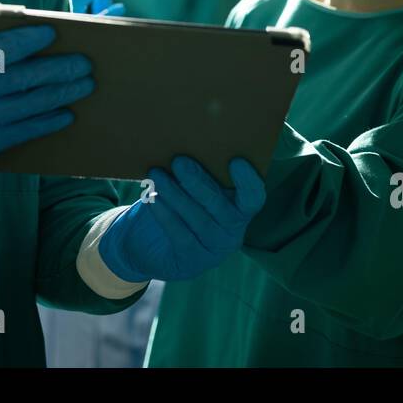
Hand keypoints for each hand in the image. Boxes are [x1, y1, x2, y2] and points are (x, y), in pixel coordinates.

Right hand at [0, 23, 92, 206]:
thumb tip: (13, 18)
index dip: (26, 40)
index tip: (52, 33)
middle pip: (18, 79)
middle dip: (56, 69)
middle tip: (84, 63)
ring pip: (26, 106)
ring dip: (60, 94)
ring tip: (85, 84)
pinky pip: (22, 132)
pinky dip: (47, 122)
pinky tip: (66, 113)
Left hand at [98, 157, 266, 281]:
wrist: (148, 244)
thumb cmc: (177, 203)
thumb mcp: (191, 187)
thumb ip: (199, 171)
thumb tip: (187, 142)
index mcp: (240, 209)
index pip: (253, 198)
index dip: (249, 181)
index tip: (236, 160)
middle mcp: (233, 231)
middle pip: (222, 207)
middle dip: (199, 182)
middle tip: (179, 161)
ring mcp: (214, 249)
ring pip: (199, 220)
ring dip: (176, 195)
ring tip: (156, 174)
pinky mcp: (192, 261)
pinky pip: (180, 234)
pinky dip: (165, 214)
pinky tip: (152, 197)